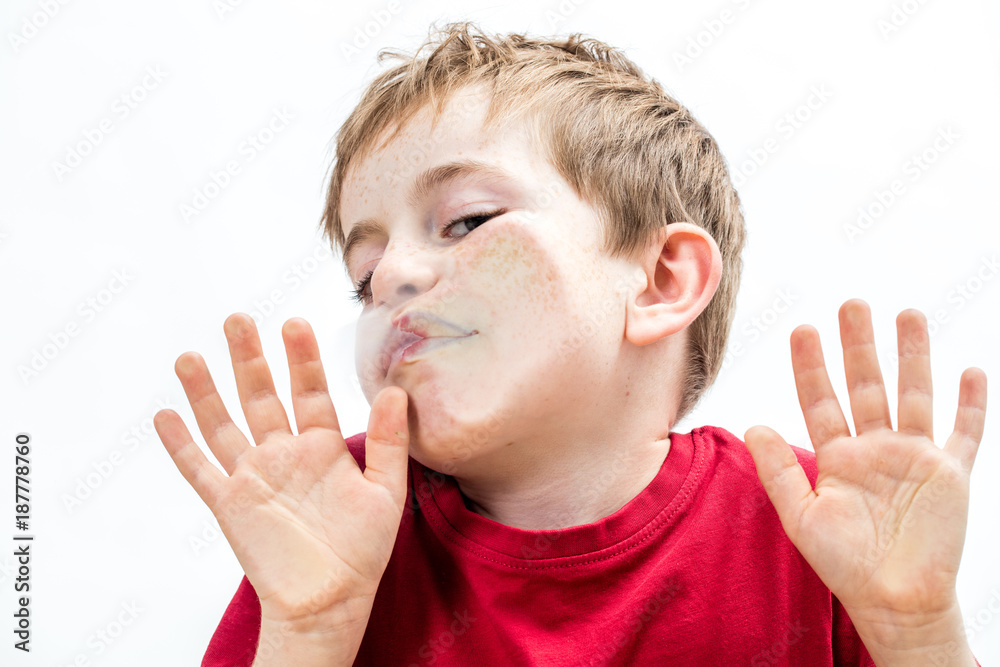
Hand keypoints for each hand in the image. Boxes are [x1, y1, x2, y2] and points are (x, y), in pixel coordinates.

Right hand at [154, 314, 409, 633]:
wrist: (330, 601)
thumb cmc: (363, 550)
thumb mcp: (385, 491)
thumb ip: (388, 441)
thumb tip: (397, 390)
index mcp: (323, 447)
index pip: (311, 392)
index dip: (302, 359)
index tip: (294, 323)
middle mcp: (285, 454)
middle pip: (262, 397)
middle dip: (250, 359)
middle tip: (237, 319)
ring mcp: (254, 477)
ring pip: (225, 425)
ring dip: (207, 392)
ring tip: (191, 356)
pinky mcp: (230, 504)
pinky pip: (200, 471)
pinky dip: (181, 445)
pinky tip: (165, 415)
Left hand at [743, 299, 985, 658]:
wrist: (895, 603)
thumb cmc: (845, 565)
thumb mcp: (802, 516)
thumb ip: (779, 471)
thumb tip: (751, 424)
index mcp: (837, 456)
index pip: (821, 399)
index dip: (811, 365)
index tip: (803, 328)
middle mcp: (875, 448)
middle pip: (866, 385)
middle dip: (859, 345)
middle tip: (852, 303)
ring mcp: (915, 457)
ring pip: (913, 394)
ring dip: (913, 356)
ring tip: (907, 314)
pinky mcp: (951, 475)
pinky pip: (963, 432)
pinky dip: (969, 404)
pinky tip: (970, 370)